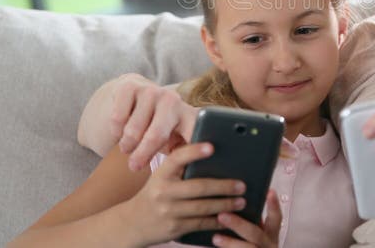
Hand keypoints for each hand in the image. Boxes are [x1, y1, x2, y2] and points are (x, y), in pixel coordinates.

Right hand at [110, 75, 198, 170]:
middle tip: (134, 167)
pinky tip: (120, 132)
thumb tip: (189, 177)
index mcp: (188, 115)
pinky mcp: (130, 86)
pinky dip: (115, 132)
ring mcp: (152, 91)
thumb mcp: (174, 138)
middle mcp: (172, 100)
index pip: (196, 132)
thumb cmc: (158, 126)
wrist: (135, 94)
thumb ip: (183, 153)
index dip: (198, 146)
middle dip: (143, 155)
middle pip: (156, 135)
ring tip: (127, 148)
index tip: (205, 154)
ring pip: (133, 130)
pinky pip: (118, 119)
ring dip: (127, 145)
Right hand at [125, 143, 246, 244]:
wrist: (133, 222)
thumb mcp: (163, 177)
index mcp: (162, 174)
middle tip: (241, 185)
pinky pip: (200, 224)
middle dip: (223, 186)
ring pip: (203, 208)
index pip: (177, 158)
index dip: (194, 152)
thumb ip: (182, 170)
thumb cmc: (157, 193)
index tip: (212, 147)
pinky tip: (229, 218)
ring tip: (241, 201)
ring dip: (225, 205)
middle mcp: (163, 191)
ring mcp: (168, 211)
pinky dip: (217, 221)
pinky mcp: (174, 228)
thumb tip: (217, 160)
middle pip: (198, 187)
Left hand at [212, 190, 281, 247]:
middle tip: (222, 215)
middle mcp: (268, 245)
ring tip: (215, 237)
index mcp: (271, 234)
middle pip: (256, 234)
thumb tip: (233, 203)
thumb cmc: (249, 245)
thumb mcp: (255, 234)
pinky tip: (214, 247)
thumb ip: (250, 221)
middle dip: (238, 224)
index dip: (274, 205)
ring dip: (230, 243)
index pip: (276, 217)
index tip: (269, 191)